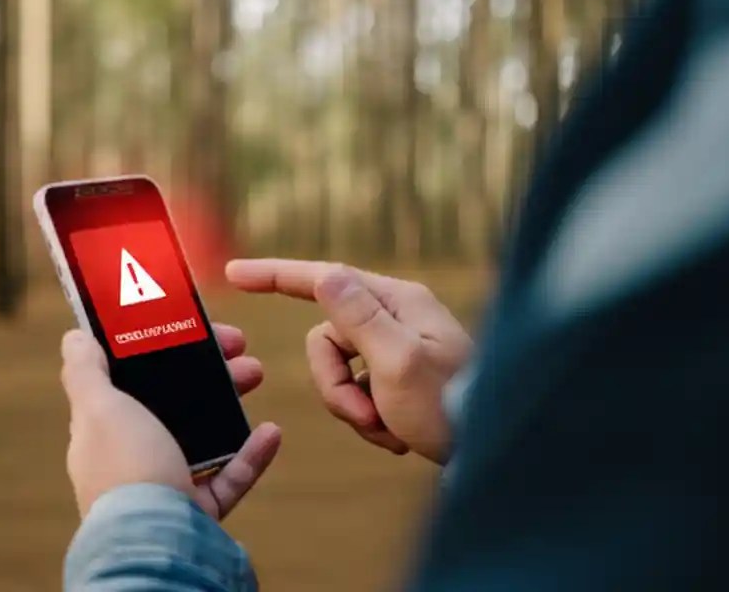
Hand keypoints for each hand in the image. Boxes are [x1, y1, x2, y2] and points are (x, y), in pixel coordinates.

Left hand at [60, 326, 281, 518]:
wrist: (155, 543)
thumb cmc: (124, 469)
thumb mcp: (98, 407)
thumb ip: (84, 371)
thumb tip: (74, 337)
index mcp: (103, 429)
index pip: (128, 376)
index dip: (157, 345)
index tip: (188, 324)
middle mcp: (131, 456)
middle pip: (171, 400)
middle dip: (205, 368)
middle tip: (236, 346)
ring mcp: (165, 485)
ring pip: (202, 432)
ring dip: (230, 399)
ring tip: (255, 373)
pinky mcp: (197, 512)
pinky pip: (229, 477)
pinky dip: (251, 453)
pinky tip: (272, 431)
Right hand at [226, 259, 470, 463]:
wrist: (493, 453)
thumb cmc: (453, 408)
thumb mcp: (399, 363)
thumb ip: (357, 318)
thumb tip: (324, 275)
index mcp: (397, 302)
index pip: (323, 279)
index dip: (275, 275)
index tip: (234, 274)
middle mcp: (396, 318)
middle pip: (325, 341)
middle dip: (335, 387)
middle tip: (367, 416)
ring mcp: (398, 349)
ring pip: (338, 373)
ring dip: (356, 410)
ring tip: (391, 431)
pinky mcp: (399, 380)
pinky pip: (359, 396)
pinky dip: (373, 422)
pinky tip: (401, 437)